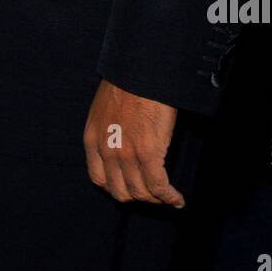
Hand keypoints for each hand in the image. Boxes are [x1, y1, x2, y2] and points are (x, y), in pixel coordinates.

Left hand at [83, 80, 183, 206]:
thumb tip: (124, 140)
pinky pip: (158, 186)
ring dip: (155, 199)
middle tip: (152, 194)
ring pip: (140, 193)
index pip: (99, 179)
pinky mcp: (148, 153)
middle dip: (137, 196)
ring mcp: (126, 155)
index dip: (116, 188)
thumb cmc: (128, 82)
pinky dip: (169, 197)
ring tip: (167, 197)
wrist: (140, 70)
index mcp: (93, 140)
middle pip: (120, 192)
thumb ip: (110, 130)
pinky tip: (178, 199)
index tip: (129, 187)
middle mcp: (106, 152)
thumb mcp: (105, 108)